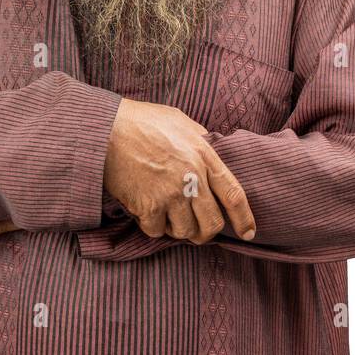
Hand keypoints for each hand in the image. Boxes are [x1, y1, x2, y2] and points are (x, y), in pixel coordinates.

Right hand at [104, 98, 255, 244]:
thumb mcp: (180, 121)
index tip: (248, 233)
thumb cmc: (141, 121)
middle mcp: (192, 177)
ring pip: (185, 232)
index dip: (244, 218)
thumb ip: (200, 138)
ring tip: (166, 214)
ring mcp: (171, 194)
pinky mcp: (148, 206)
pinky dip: (152, 226)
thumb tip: (211, 148)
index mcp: (204, 154)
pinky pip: (156, 230)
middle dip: (206, 232)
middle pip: (212, 223)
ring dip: (177, 229)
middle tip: (197, 231)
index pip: (234, 194)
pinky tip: (145, 210)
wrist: (106, 129)